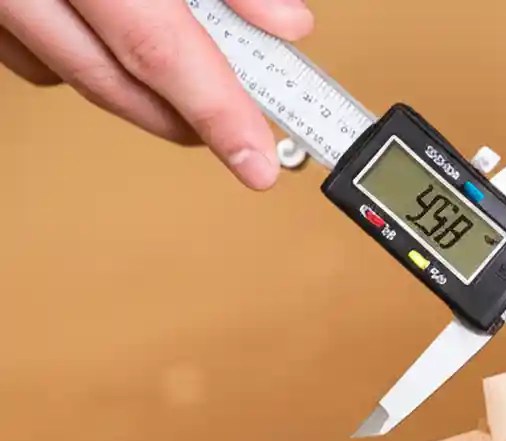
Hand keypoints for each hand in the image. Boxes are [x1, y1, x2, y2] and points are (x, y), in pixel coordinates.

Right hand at [0, 0, 313, 189]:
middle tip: (239, 136)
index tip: (257, 162)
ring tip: (187, 92)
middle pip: (114, 83)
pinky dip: (77, 63)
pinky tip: (111, 50)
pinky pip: (28, 56)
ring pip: (66, 76)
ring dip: (132, 94)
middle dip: (185, 119)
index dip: (219, 114)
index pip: (163, 54)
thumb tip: (287, 23)